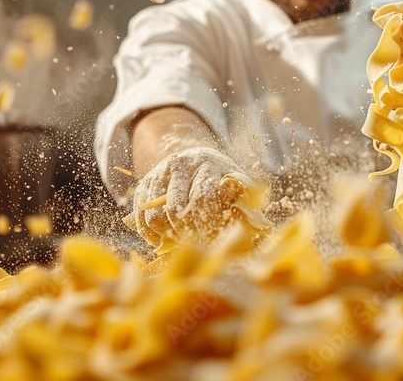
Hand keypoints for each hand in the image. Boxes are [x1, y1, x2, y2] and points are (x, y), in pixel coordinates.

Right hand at [126, 147, 271, 249]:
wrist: (197, 159)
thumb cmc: (224, 181)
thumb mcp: (241, 185)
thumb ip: (249, 201)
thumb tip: (261, 225)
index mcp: (209, 164)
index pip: (202, 197)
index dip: (206, 223)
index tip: (212, 238)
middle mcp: (181, 164)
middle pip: (176, 208)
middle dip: (187, 232)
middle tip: (197, 242)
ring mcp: (160, 173)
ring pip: (155, 215)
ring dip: (168, 235)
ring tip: (182, 239)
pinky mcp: (145, 184)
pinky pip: (141, 217)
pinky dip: (150, 234)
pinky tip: (164, 239)